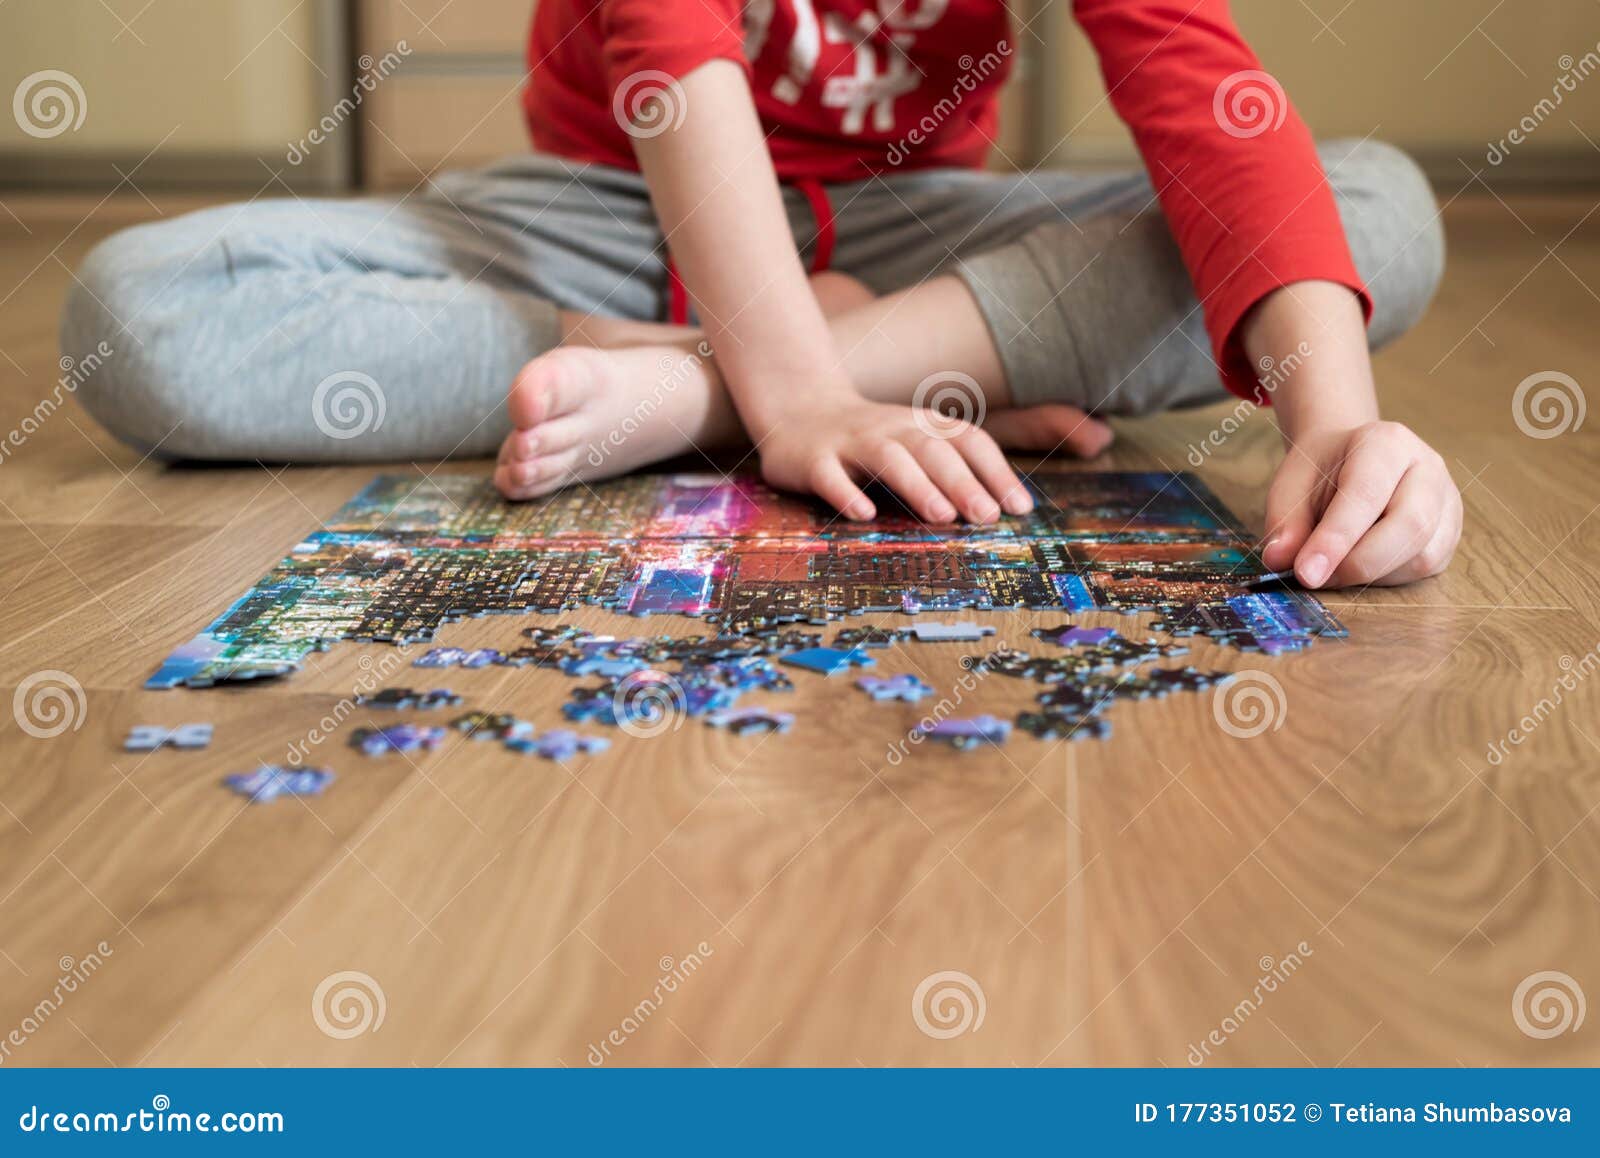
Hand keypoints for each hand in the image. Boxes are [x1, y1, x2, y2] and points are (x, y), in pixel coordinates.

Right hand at [756, 396, 1031, 523]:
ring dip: (917, 485)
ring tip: (942, 515)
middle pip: (931, 450)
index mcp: (921, 425)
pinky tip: (864, 515)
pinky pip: (831, 476)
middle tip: (987, 516)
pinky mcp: (813, 460)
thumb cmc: (870, 439)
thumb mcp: (914, 443)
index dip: (996, 471)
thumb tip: (1000, 509)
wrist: (797, 410)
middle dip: (962, 481)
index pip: (967, 441)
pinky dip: (847, 494)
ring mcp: (850, 442)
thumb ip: (952, 468)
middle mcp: (890, 429)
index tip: (1019, 507)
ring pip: (888, 459)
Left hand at [1260, 420, 1460, 587]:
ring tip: (1336, 566)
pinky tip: (1363, 564)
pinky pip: (1428, 567)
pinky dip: (1390, 577)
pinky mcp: (1451, 531)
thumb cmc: (1323, 472)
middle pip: (1409, 526)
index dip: (1335, 539)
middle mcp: (1427, 467)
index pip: (1365, 494)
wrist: (1353, 459)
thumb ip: (1284, 522)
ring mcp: (1447, 499)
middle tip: (1317, 578)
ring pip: (1422, 555)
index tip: (1306, 573)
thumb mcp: (1291, 485)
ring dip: (1373, 575)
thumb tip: (1279, 560)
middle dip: (1358, 564)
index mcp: (1386, 443)